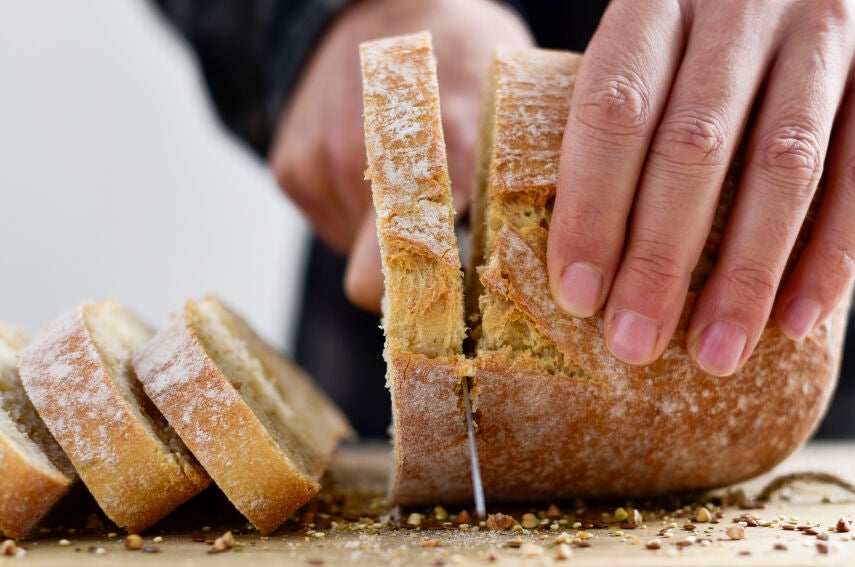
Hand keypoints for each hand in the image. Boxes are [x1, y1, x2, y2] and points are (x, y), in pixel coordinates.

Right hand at [270, 0, 532, 312]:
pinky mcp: (288, 167)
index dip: (440, 308)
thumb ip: (531, 183)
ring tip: (411, 190)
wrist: (379, 0)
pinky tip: (376, 172)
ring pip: (352, 257)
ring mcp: (323, 163)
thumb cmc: (465, 56)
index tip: (461, 318)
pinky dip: (353, 215)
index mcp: (453, 150)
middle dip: (404, 287)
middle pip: (375, 285)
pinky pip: (329, 226)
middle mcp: (375, 163)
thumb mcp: (517, 106)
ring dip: (383, 243)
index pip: (431, 269)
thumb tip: (566, 261)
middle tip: (438, 264)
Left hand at [547, 0, 854, 375]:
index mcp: (655, 1)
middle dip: (661, 259)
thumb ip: (610, 140)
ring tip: (716, 353)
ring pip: (784, 166)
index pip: (614, 109)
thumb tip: (573, 272)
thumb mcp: (639, 71)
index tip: (579, 296)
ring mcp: (823, 27)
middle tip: (636, 343)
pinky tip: (794, 321)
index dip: (593, 209)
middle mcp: (741, 3)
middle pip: (695, 144)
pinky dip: (830, 257)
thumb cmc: (689, 60)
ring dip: (746, 274)